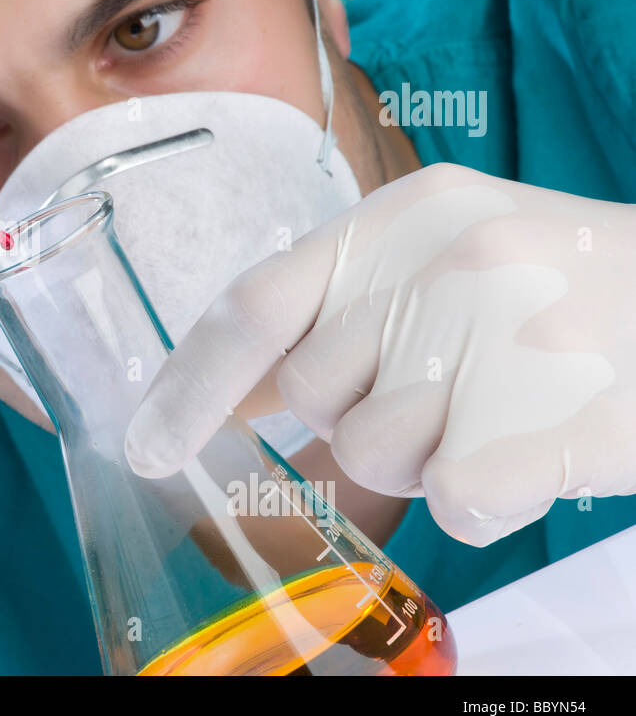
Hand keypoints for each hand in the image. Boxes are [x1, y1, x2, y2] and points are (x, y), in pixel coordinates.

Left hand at [125, 163, 635, 546]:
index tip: (147, 446)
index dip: (189, 384)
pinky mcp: (544, 423)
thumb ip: (342, 306)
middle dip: (358, 416)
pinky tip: (533, 449)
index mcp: (405, 214)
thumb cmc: (569, 290)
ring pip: (376, 455)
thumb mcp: (452, 255)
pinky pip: (452, 501)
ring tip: (499, 407)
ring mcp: (496, 338)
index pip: (256, 304)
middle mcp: (442, 263)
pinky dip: (484, 494)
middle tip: (446, 387)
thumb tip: (226, 393)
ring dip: (424, 456)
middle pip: (315, 393)